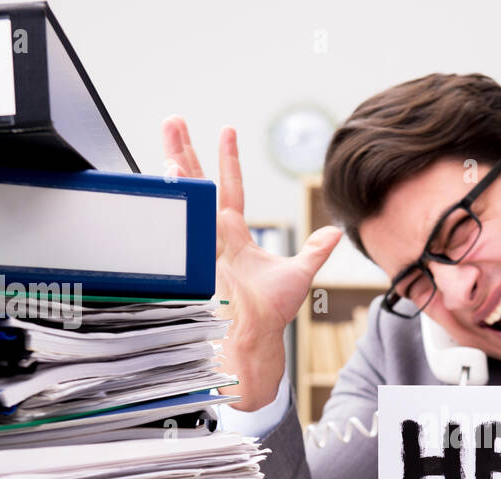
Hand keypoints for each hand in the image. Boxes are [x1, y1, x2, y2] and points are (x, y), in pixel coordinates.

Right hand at [161, 116, 341, 410]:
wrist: (256, 336)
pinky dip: (179, 200)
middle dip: (186, 151)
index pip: (230, 188)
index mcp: (235, 235)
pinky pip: (187, 223)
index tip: (226, 129)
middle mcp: (216, 235)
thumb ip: (314, 251)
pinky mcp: (198, 257)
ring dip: (176, 166)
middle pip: (198, 184)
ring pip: (187, 197)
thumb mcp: (298, 274)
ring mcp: (204, 244)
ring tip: (168, 135)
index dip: (228, 160)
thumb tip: (332, 232)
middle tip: (173, 120)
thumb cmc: (272, 311)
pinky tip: (170, 176)